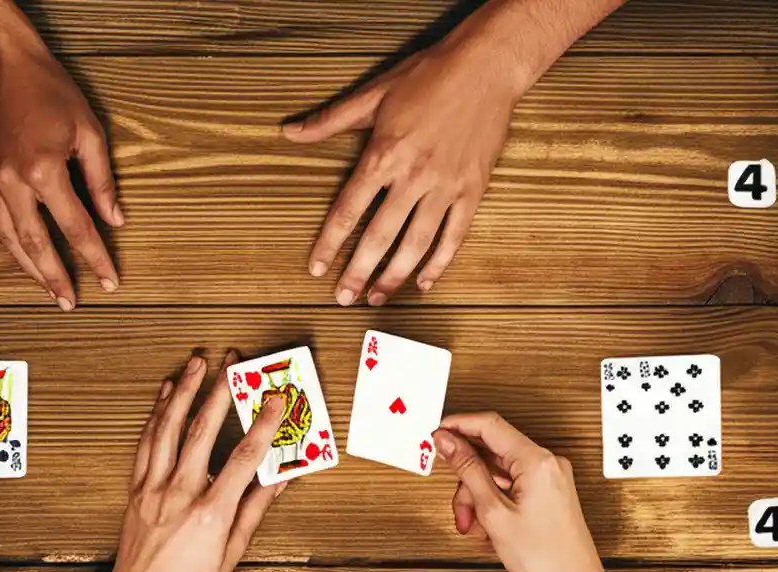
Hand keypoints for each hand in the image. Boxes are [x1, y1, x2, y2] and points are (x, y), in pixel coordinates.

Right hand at [0, 0, 122, 310]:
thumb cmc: (47, 91)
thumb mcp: (88, 131)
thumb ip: (102, 181)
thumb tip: (114, 220)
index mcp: (43, 171)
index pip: (76, 228)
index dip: (95, 258)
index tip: (108, 281)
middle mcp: (9, 182)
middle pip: (36, 245)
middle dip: (55, 278)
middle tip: (69, 302)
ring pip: (7, 238)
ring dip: (28, 267)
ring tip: (46, 287)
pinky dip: (4, 239)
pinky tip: (18, 252)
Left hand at [96, 352, 287, 571]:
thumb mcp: (231, 554)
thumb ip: (255, 510)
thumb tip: (280, 479)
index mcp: (211, 513)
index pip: (244, 457)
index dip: (262, 424)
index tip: (275, 399)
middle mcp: (180, 493)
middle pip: (203, 430)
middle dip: (222, 391)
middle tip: (234, 362)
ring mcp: (154, 487)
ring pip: (170, 427)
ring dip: (185, 390)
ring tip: (198, 362)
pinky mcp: (137, 487)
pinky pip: (147, 441)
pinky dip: (156, 413)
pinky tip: (165, 392)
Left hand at [283, 27, 523, 305]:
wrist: (486, 66)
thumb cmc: (428, 75)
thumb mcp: (374, 94)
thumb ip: (330, 121)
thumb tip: (291, 132)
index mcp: (384, 154)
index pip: (348, 210)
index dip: (330, 244)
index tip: (318, 269)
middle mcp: (413, 176)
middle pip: (379, 236)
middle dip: (359, 272)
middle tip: (344, 298)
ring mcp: (446, 186)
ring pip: (416, 244)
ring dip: (394, 276)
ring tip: (376, 297)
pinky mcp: (473, 190)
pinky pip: (454, 236)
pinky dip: (439, 262)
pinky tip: (423, 281)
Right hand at [434, 412, 608, 571]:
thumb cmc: (545, 558)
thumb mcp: (494, 512)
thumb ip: (468, 470)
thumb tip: (448, 441)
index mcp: (536, 460)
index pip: (489, 424)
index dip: (457, 426)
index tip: (435, 435)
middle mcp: (546, 463)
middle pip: (491, 453)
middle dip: (467, 479)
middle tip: (458, 507)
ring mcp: (549, 478)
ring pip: (498, 473)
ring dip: (478, 497)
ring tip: (474, 527)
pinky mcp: (549, 492)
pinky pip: (511, 486)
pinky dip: (494, 502)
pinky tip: (488, 527)